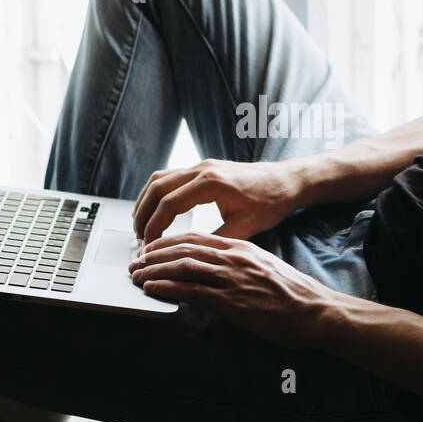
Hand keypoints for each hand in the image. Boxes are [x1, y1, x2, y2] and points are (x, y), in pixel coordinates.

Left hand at [127, 231, 338, 349]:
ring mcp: (232, 278)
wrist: (316, 310)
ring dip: (154, 270)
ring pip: (183, 266)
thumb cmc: (293, 294)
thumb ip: (238, 265)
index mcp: (240, 247)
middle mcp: (234, 257)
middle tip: (135, 262)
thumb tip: (215, 271)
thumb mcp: (263, 268)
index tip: (151, 248)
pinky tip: (152, 289)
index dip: (168, 242)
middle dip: (154, 254)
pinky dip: (167, 287)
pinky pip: (192, 290)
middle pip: (184, 248)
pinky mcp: (232, 301)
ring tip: (136, 275)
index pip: (196, 238)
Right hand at [132, 158, 302, 243]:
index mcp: (211, 183)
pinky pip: (170, 177)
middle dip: (143, 213)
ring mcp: (201, 166)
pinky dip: (157, 193)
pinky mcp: (203, 168)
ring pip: (160, 179)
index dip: (154, 226)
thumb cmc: (270, 203)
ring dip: (146, 201)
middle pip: (157, 187)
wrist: (284, 182)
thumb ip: (214, 240)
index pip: (169, 203)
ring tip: (140, 225)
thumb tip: (188, 255)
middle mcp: (202, 169)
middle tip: (138, 238)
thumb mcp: (244, 228)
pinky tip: (155, 210)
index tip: (148, 244)